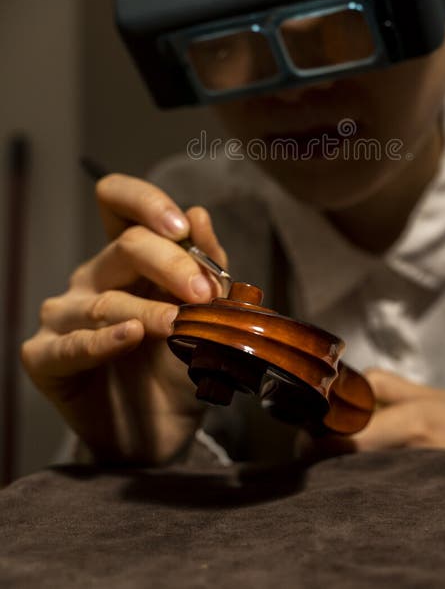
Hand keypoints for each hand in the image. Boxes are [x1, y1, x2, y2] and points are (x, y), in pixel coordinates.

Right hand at [21, 175, 227, 464]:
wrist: (159, 436)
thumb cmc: (178, 368)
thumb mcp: (206, 316)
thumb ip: (207, 268)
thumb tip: (199, 215)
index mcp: (127, 258)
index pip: (118, 201)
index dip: (145, 201)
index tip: (182, 226)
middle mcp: (92, 277)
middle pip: (125, 246)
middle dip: (171, 264)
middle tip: (204, 294)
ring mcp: (63, 315)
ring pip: (106, 299)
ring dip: (149, 312)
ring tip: (179, 325)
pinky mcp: (44, 357)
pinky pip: (71, 344)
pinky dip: (104, 341)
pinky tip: (130, 337)